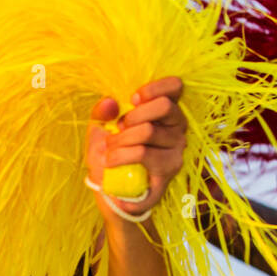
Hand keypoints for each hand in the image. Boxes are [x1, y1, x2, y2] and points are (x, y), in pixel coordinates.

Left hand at [85, 76, 187, 217]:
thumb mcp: (99, 129)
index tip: (132, 100)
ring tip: (109, 150)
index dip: (154, 88)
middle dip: (133, 115)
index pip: (175, 87)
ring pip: (148, 131)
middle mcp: (177, 128)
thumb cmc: (110, 153)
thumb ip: (102, 112)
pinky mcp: (168, 170)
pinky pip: (143, 154)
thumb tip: (110, 103)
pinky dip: (120, 156)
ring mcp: (176, 150)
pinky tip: (110, 163)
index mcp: (165, 111)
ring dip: (120, 140)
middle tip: (118, 129)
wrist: (111, 189)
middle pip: (164, 106)